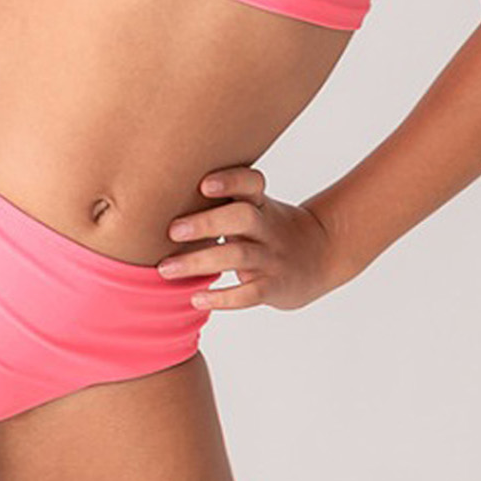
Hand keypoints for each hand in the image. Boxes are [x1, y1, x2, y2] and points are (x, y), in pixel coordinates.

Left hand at [157, 165, 343, 312]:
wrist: (320, 256)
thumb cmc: (270, 229)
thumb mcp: (255, 207)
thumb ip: (221, 202)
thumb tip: (159, 197)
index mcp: (260, 203)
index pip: (251, 183)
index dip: (230, 181)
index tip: (203, 185)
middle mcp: (267, 227)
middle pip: (242, 217)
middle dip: (206, 223)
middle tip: (172, 231)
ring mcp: (272, 257)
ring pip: (239, 256)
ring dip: (200, 262)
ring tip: (166, 269)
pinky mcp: (274, 286)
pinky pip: (250, 293)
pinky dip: (222, 298)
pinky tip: (196, 299)